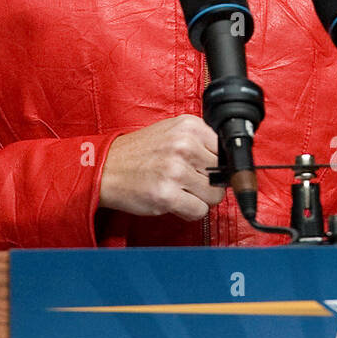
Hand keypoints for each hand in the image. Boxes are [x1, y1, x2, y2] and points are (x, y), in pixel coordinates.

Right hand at [98, 115, 224, 220]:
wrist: (105, 168)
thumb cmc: (138, 153)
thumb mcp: (171, 133)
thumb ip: (200, 142)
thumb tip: (230, 163)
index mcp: (189, 126)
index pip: (226, 150)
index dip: (218, 165)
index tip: (207, 170)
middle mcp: (184, 145)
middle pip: (222, 175)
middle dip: (209, 183)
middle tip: (188, 181)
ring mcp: (175, 170)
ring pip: (214, 195)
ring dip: (199, 199)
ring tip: (180, 190)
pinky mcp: (167, 194)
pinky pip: (199, 211)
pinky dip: (189, 211)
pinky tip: (174, 201)